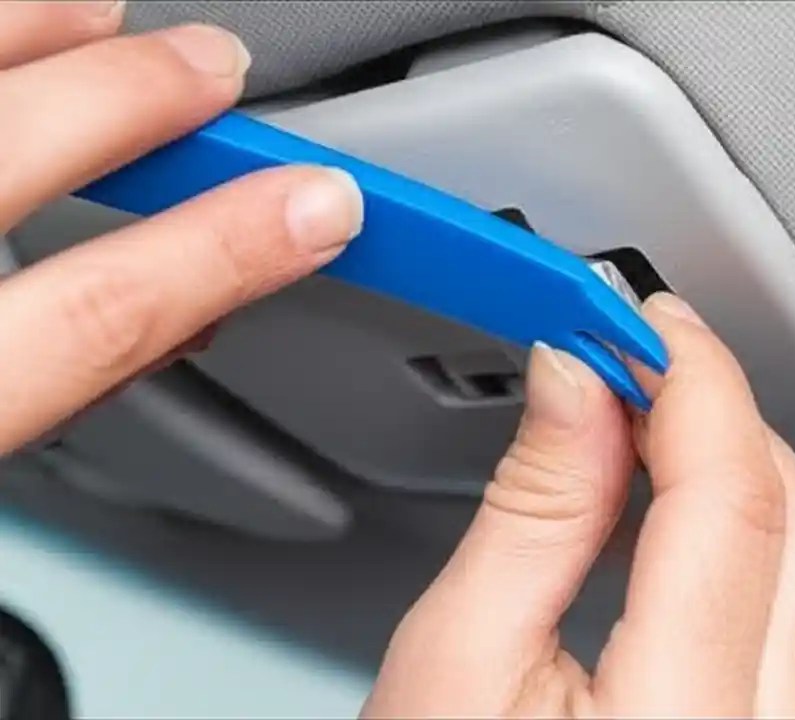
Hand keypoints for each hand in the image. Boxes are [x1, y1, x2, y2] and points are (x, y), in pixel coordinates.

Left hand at [0, 2, 362, 453]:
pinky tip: (12, 34)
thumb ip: (92, 375)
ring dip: (27, 32)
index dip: (227, 244)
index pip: (101, 311)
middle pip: (12, 150)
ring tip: (98, 15)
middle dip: (132, 96)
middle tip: (217, 68)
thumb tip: (198, 312)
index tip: (325, 207)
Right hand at [363, 293, 794, 717]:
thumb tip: (574, 382)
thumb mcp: (452, 672)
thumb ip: (533, 514)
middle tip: (630, 363)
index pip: (731, 501)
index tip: (635, 317)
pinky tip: (687, 522)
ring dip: (746, 474)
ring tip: (647, 433)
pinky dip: (763, 545)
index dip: (690, 379)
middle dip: (722, 415)